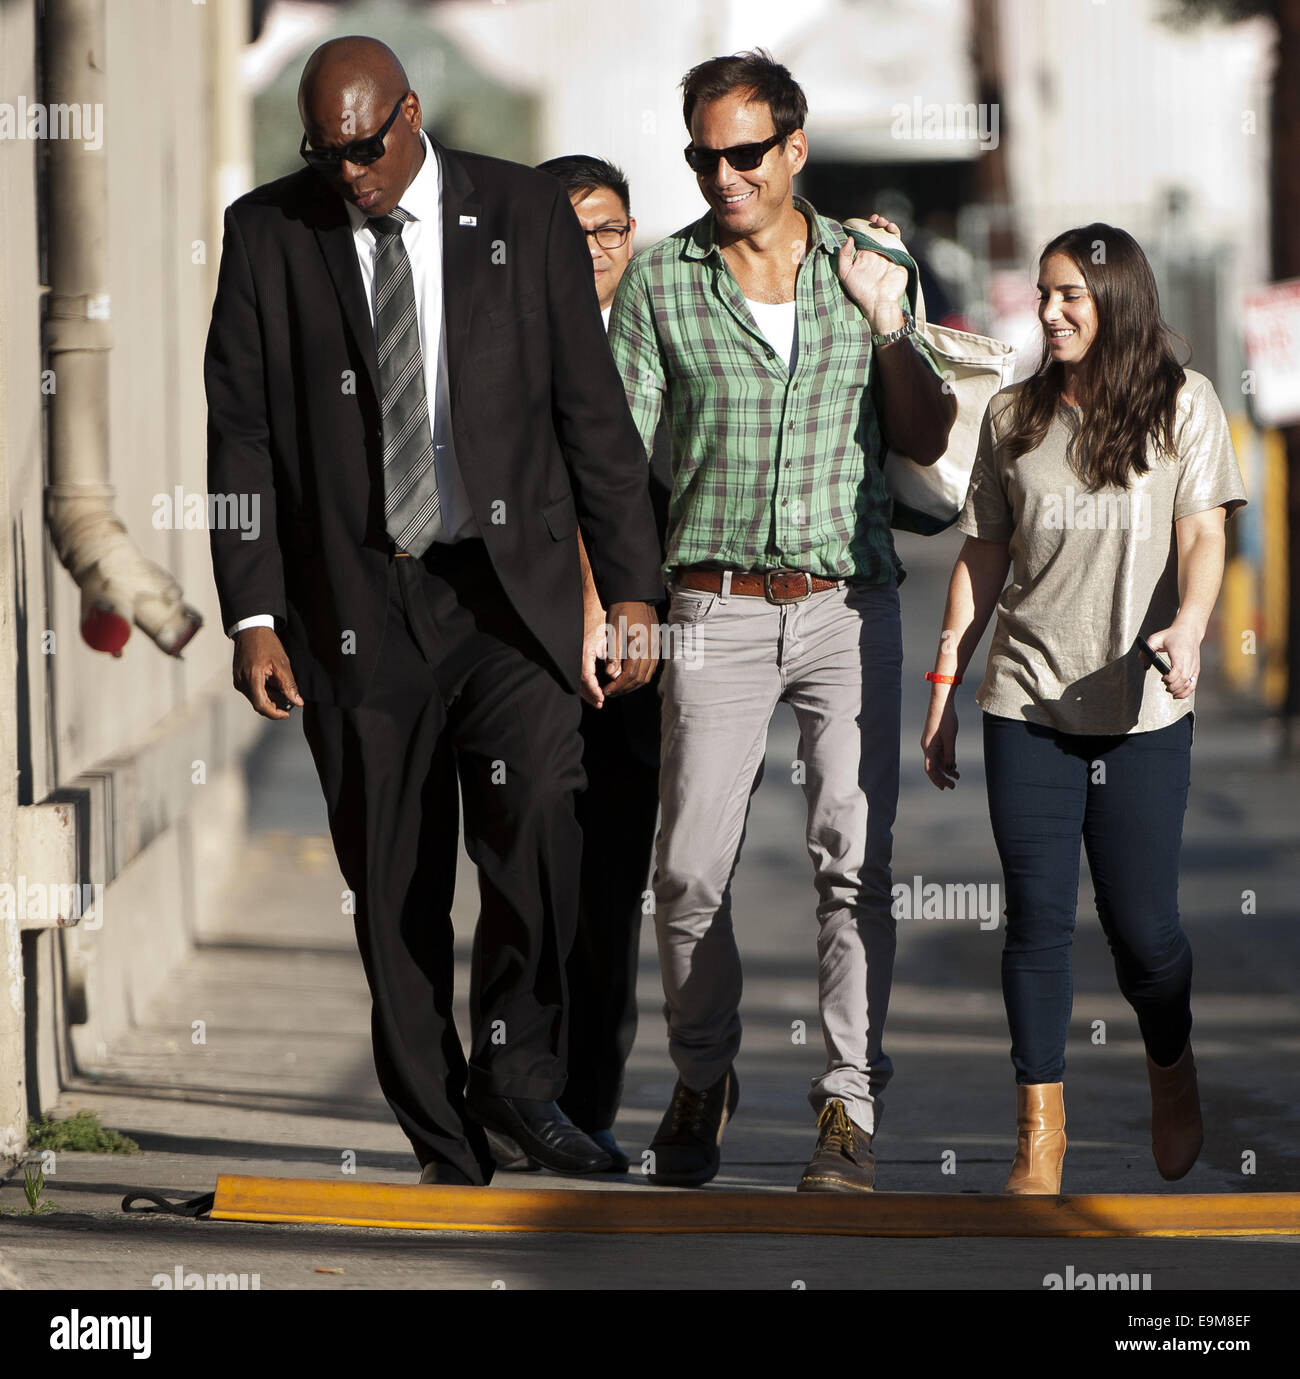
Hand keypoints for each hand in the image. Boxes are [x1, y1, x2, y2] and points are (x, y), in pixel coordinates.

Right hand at [233, 626, 303, 718]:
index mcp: (252, 677)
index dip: (275, 713)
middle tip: (288, 704)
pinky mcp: (238, 678)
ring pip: (255, 699)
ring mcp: (238, 680)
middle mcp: (241, 681)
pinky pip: (251, 691)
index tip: (287, 713)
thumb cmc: (266, 643)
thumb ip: (289, 685)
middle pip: (258, 704)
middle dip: (274, 707)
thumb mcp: (282, 663)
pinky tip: (273, 686)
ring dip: (269, 699)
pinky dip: (263, 693)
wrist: (250, 629)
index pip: (262, 705)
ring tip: (282, 691)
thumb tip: (297, 702)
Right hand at [579, 599, 607, 708]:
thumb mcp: (610, 636)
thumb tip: (614, 676)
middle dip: (589, 694)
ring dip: (587, 689)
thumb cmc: (602, 616)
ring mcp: (575, 653)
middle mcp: (577, 653)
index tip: (601, 698)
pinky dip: (586, 680)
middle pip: (578, 681)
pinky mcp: (578, 651)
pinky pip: (580, 670)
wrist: (591, 600)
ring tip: (597, 697)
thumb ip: (613, 657)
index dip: (592, 690)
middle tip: (599, 703)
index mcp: (583, 650)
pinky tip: (594, 684)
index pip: (585, 676)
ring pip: (578, 677)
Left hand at [603, 601, 656, 696]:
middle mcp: (651, 650)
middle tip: (612, 692)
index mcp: (639, 647)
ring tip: (620, 687)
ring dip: (633, 684)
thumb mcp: (614, 633)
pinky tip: (631, 676)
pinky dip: (641, 676)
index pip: (630, 676)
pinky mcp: (657, 645)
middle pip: (640, 679)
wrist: (636, 596)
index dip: (618, 686)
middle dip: (625, 689)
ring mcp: (656, 648)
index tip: (607, 691)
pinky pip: (652, 667)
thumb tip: (612, 675)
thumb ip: (614, 655)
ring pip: (647, 675)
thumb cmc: (622, 611)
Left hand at [837, 212, 906, 332]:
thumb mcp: (845, 274)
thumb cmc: (860, 291)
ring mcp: (887, 255)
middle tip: (873, 219)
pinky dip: (895, 232)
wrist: (879, 302)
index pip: (864, 237)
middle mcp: (876, 254)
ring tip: (881, 222)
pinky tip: (889, 228)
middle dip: (875, 224)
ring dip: (885, 225)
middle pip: (876, 234)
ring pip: (887, 235)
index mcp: (864, 256)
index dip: (863, 228)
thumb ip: (844, 256)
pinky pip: (898, 241)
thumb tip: (849, 239)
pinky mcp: (898, 257)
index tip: (861, 221)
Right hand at [921, 694, 959, 789]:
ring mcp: (930, 743)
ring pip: (937, 761)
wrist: (941, 703)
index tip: (945, 788)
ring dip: (946, 769)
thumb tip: (949, 769)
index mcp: (928, 748)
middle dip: (943, 777)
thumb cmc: (945, 719)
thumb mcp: (950, 738)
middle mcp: (927, 747)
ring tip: (957, 776)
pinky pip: (939, 754)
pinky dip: (946, 761)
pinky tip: (954, 765)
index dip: (937, 780)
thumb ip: (949, 755)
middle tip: (953, 786)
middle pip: (933, 767)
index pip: (931, 770)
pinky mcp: (935, 739)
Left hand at [1144, 622, 1201, 698]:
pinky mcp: (1196, 669)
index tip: (1162, 678)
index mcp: (1179, 653)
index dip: (1170, 678)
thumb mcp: (1155, 639)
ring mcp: (1194, 665)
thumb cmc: (1171, 635)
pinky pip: (1193, 684)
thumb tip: (1145, 664)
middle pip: (1183, 679)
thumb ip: (1146, 650)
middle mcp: (1189, 660)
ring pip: (1189, 683)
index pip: (1178, 670)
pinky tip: (1178, 694)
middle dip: (1173, 687)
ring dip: (1179, 691)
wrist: (1189, 631)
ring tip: (1170, 691)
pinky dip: (1186, 691)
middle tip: (1165, 686)